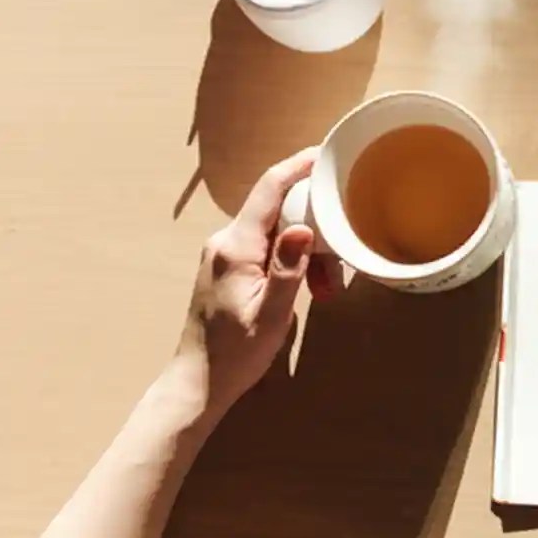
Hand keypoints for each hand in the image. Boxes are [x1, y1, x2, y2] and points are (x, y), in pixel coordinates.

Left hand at [179, 148, 338, 412]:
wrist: (199, 382)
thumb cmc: (236, 354)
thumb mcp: (273, 314)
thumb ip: (288, 268)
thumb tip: (303, 228)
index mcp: (236, 247)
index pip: (269, 189)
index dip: (298, 166)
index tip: (326, 154)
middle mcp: (225, 241)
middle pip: (280, 211)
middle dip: (315, 229)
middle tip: (339, 264)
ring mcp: (225, 252)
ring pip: (278, 232)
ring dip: (307, 253)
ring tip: (324, 290)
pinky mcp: (229, 266)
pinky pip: (268, 247)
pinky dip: (292, 261)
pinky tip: (306, 288)